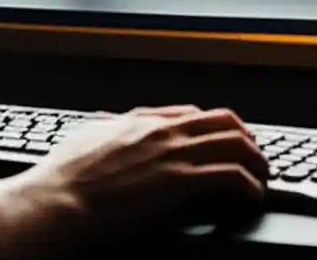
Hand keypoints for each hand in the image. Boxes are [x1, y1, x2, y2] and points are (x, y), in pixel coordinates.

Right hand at [0, 105, 266, 259]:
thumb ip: (103, 131)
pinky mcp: (181, 183)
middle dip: (244, 137)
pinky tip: (251, 197)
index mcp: (140, 122)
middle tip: (253, 156)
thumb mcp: (83, 141)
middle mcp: (162, 131)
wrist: (55, 203)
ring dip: (256, 160)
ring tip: (261, 177)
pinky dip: (249, 186)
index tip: (223, 139)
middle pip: (223, 121)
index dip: (214, 126)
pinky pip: (232, 177)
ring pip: (236, 144)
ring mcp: (174, 154)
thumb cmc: (61, 180)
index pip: (191, 113)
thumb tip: (104, 126)